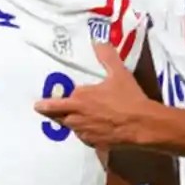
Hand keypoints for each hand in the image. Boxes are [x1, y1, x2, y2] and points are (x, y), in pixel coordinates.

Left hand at [35, 42, 159, 148]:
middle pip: (55, 117)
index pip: (51, 104)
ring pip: (70, 128)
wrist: (144, 124)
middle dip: (51, 113)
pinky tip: (92, 129)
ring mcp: (84, 132)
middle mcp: (75, 117)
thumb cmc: (129, 98)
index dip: (45, 104)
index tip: (39, 104)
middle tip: (45, 110)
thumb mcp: (119, 73)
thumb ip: (107, 57)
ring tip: (74, 118)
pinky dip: (85, 133)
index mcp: (78, 99)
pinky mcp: (94, 144)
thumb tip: (98, 41)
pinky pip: (84, 138)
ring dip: (70, 123)